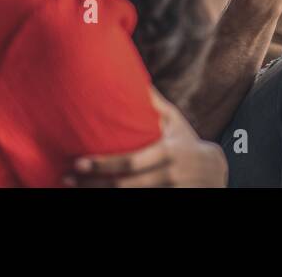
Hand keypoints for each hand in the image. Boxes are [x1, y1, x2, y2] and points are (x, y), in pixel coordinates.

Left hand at [66, 88, 227, 187]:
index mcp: (167, 152)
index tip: (78, 161)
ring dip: (96, 194)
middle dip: (92, 183)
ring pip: (126, 198)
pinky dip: (114, 200)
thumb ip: (155, 103)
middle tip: (67, 176)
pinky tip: (94, 196)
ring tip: (72, 186)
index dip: (103, 164)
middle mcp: (166, 175)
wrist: (215, 173)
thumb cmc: (187, 142)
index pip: (131, 162)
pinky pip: (136, 203)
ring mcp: (166, 192)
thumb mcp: (176, 121)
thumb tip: (138, 78)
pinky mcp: (165, 200)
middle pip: (123, 185)